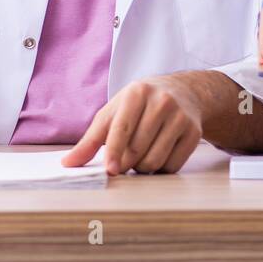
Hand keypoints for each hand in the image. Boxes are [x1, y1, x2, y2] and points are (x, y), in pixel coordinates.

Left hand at [60, 73, 204, 174]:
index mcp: (136, 93)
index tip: (110, 169)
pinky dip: (161, 168)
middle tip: (122, 161)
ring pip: (155, 160)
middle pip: (137, 150)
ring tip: (140, 156)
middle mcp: (161, 102)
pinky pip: (173, 165)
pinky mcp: (194, 132)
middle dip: (125, 163)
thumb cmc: (139, 104)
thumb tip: (68, 163)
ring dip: (142, 168)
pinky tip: (159, 154)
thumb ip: (91, 139)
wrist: (183, 92)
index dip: (114, 151)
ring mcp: (180, 116)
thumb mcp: (113, 112)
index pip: (122, 128)